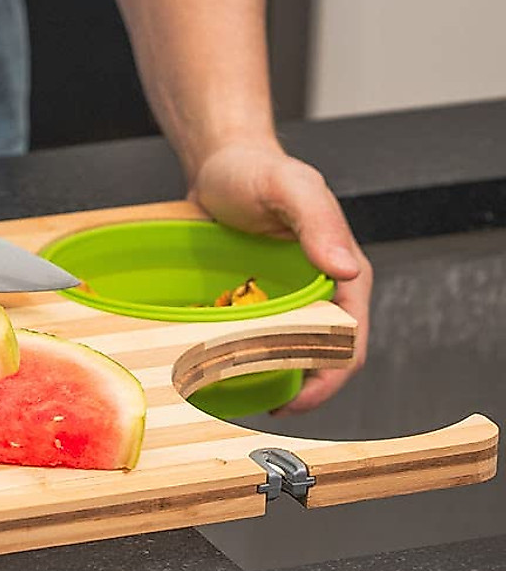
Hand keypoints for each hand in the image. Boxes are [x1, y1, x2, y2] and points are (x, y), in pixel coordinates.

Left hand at [188, 141, 372, 412]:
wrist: (220, 163)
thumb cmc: (256, 171)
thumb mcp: (288, 186)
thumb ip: (317, 221)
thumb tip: (348, 270)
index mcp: (344, 272)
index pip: (350, 342)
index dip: (329, 379)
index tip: (296, 402)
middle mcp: (322, 291)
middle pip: (323, 357)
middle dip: (302, 390)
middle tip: (264, 407)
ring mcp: (290, 298)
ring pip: (290, 353)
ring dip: (274, 379)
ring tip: (243, 397)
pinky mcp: (260, 299)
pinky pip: (259, 338)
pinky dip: (247, 358)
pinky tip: (224, 370)